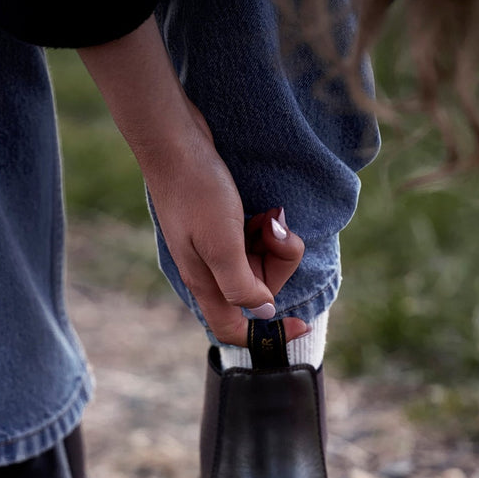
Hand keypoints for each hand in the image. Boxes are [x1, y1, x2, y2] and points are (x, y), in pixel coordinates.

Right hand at [141, 110, 308, 345]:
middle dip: (278, 265)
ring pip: (261, 264)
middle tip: (275, 233)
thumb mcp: (222, 243)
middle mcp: (210, 270)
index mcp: (205, 282)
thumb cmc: (196, 192)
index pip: (234, 330)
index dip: (268, 336)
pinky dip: (267, 229)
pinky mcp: (223, 226)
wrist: (175, 142)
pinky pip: (256, 242)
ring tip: (268, 217)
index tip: (303, 325)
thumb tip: (263, 312)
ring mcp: (216, 248)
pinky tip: (263, 212)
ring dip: (275, 242)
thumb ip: (241, 284)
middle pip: (258, 291)